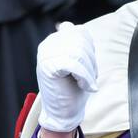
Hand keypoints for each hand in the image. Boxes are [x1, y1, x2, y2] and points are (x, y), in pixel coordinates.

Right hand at [36, 21, 97, 135]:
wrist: (63, 113)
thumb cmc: (72, 88)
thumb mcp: (77, 61)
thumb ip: (75, 42)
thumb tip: (66, 25)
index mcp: (53, 41)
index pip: (80, 31)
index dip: (90, 49)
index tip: (88, 67)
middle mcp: (47, 44)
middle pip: (81, 41)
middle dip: (91, 61)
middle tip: (89, 78)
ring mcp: (46, 55)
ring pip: (80, 53)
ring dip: (90, 71)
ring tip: (87, 83)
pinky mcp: (48, 66)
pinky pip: (76, 65)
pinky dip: (85, 78)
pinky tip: (85, 86)